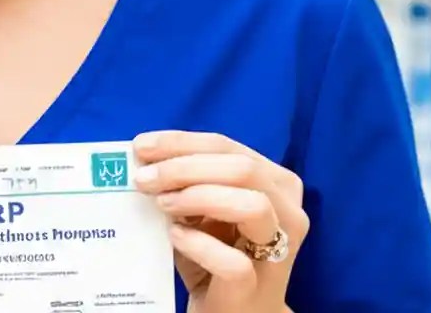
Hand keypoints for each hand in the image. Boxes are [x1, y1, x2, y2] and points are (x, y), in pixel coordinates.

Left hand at [132, 131, 309, 312]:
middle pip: (242, 169)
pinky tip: (175, 237)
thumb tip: (142, 157)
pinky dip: (198, 244)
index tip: (141, 147)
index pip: (226, 146)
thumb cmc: (215, 255)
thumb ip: (184, 183)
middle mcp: (288, 211)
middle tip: (144, 178)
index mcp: (275, 182)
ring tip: (162, 205)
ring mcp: (279, 251)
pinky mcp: (258, 287)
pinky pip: (234, 262)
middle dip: (185, 167)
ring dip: (199, 197)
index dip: (182, 142)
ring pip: (252, 205)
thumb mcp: (201, 211)